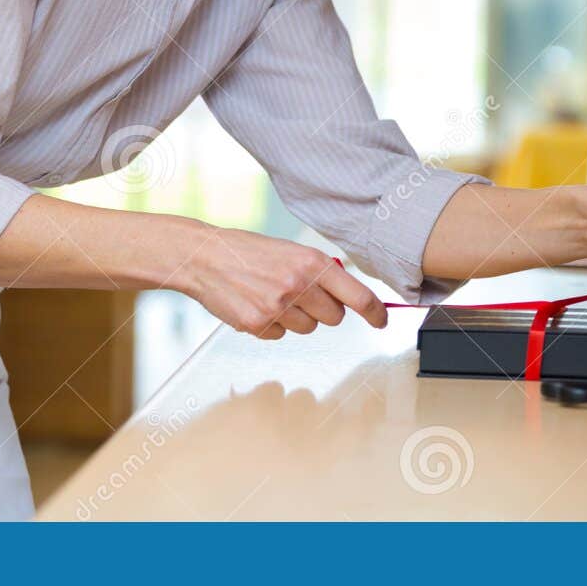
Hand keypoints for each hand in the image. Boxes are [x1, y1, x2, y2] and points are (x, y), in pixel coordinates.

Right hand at [180, 227, 387, 339]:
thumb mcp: (289, 250)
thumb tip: (347, 294)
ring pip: (307, 328)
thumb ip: (318, 271)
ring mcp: (278, 307)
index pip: (357, 295)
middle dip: (323, 310)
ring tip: (272, 295)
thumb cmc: (248, 251)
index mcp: (310, 262)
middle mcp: (298, 285)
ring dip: (295, 317)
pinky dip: (271, 324)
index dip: (374, 312)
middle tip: (300, 294)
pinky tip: (255, 304)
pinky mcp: (258, 324)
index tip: (381, 320)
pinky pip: (280, 335)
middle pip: (333, 318)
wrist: (205, 257)